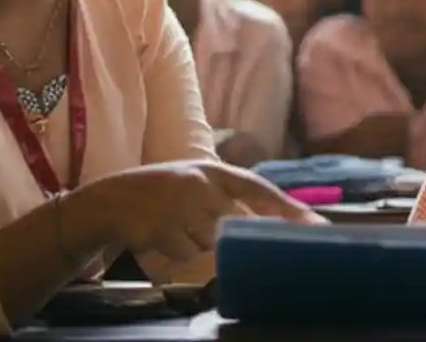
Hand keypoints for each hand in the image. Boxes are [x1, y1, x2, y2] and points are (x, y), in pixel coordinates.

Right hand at [67, 160, 324, 261]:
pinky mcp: (159, 227)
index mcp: (211, 170)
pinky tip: (159, 236)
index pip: (259, 188)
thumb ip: (228, 196)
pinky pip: (183, 254)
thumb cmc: (161, 193)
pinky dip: (174, 252)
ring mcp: (177, 205)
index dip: (288, 207)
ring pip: (207, 243)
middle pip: (234, 223)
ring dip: (194, 244)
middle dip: (226, 235)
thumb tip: (271, 222)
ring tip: (173, 227)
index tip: (316, 224)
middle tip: (206, 229)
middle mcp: (198, 183)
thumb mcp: (194, 182)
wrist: (109, 199)